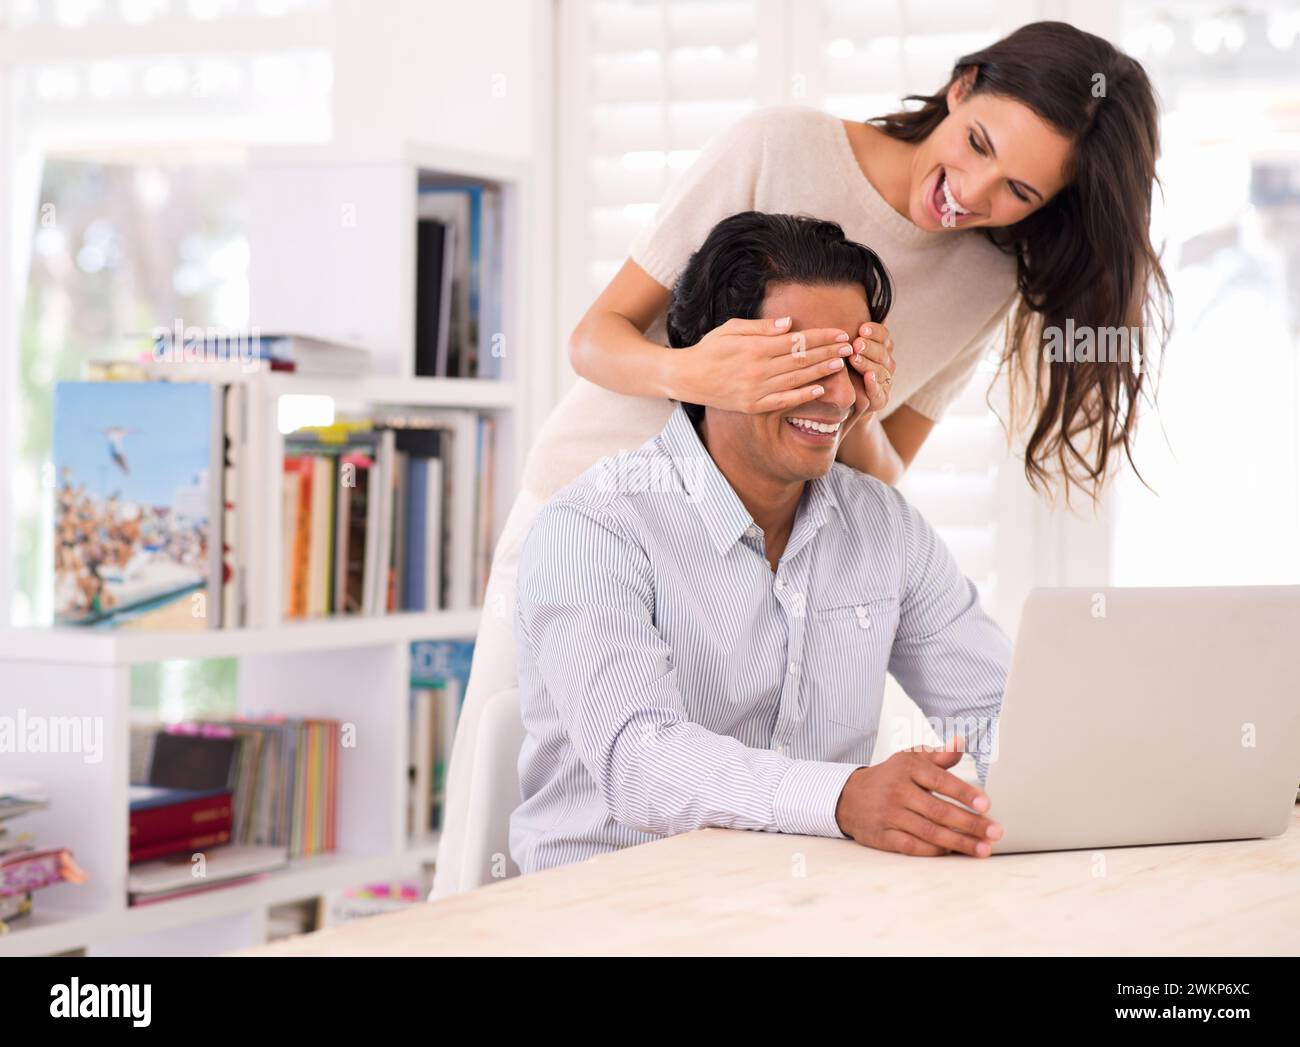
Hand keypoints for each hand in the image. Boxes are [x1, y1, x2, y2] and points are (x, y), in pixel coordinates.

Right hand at [667, 316, 856, 413]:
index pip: (796, 340)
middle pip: (801, 359)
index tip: (839, 332)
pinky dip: (803, 396)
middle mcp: (757, 369)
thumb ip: (760, 327)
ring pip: (796, 379)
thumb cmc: (709, 349)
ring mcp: (755, 389)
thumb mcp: (730, 329)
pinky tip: (820, 389)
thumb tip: (789, 324)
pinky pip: (783, 401)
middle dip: (828, 352)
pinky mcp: (752, 406)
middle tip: (849, 347)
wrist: (686, 378)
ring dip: (822, 371)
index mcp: (754, 346)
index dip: (820, 336)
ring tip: (841, 364)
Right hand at [834, 739, 1002, 857]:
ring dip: (959, 842)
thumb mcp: (910, 759)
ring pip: (929, 832)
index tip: (986, 804)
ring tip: (983, 848)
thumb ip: (938, 755)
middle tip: (995, 832)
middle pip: (938, 811)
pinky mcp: (882, 836)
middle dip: (970, 823)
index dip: (964, 793)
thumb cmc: (889, 777)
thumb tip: (961, 742)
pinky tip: (954, 852)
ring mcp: (889, 815)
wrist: (848, 797)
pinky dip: (935, 851)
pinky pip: (913, 846)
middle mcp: (897, 791)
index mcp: (907, 768)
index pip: (940, 780)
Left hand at [844, 321, 895, 425]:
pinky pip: (880, 392)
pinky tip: (868, 377)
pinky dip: (874, 385)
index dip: (875, 331)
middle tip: (857, 344)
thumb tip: (837, 305)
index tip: (862, 328)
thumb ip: (842, 335)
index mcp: (880, 347)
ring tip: (855, 358)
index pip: (883, 335)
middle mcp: (885, 363)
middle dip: (870, 347)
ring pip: (881, 371)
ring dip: (868, 363)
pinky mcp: (880, 400)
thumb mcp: (840, 350)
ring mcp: (884, 382)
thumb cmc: (840, 369)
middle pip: (882, 352)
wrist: (842, 403)